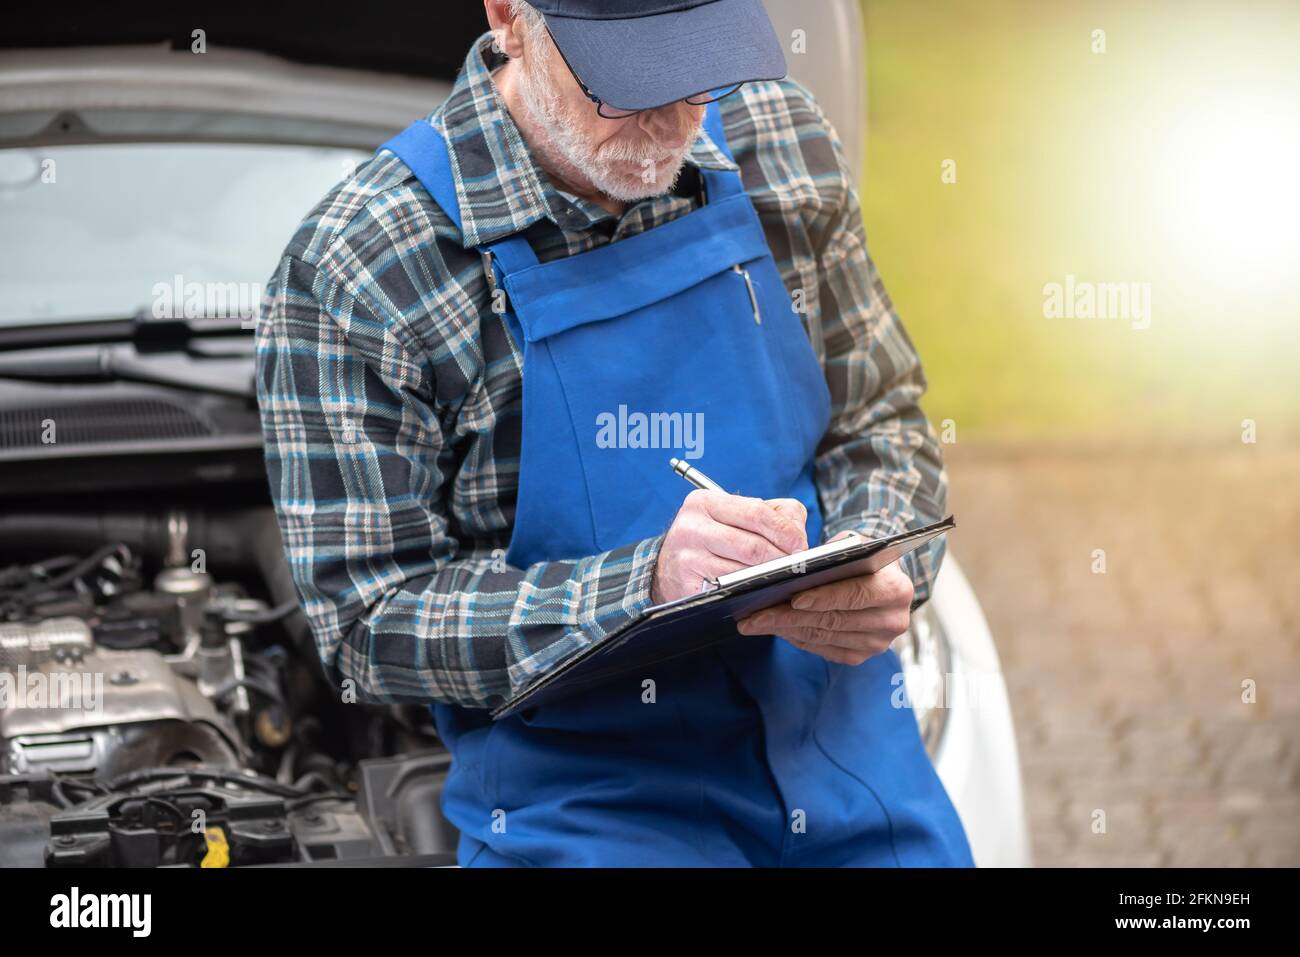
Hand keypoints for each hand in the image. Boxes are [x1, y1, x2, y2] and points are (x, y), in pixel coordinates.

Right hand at [651, 490, 808, 603]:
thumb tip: (797, 533)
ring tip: (782, 578)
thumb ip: (774, 513)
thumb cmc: (712, 536)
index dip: (785, 530)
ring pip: (743, 572)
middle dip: (781, 558)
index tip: (802, 545)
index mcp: (705, 502)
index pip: (756, 513)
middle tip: (797, 566)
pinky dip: (750, 592)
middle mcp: (691, 527)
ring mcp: (687, 558)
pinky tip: (759, 591)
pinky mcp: (687, 586)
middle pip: (752, 546)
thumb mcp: (735, 514)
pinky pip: (729, 591)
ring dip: (768, 578)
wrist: (667, 566)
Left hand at [736, 538, 913, 664]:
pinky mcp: (860, 656)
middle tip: (755, 615)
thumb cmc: (861, 558)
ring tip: (754, 621)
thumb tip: (796, 568)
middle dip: (789, 617)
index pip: (856, 595)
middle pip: (833, 620)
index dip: (824, 598)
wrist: (880, 580)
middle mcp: (892, 621)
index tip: (793, 598)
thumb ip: (835, 555)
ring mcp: (877, 643)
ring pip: (823, 636)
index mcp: (897, 590)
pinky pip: (821, 648)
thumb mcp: (854, 545)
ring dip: (785, 629)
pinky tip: (773, 628)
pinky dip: (795, 637)